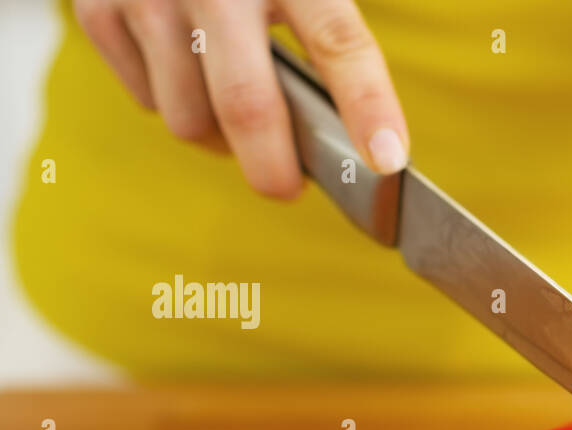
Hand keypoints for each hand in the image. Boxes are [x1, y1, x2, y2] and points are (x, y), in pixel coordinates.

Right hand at [74, 0, 408, 196]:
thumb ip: (321, 45)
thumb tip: (350, 148)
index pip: (337, 41)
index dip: (368, 107)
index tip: (388, 163)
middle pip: (248, 106)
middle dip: (274, 168)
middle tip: (287, 187)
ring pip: (191, 121)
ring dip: (221, 140)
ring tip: (236, 114)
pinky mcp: (99, 9)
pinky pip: (148, 102)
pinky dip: (174, 105)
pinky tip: (187, 73)